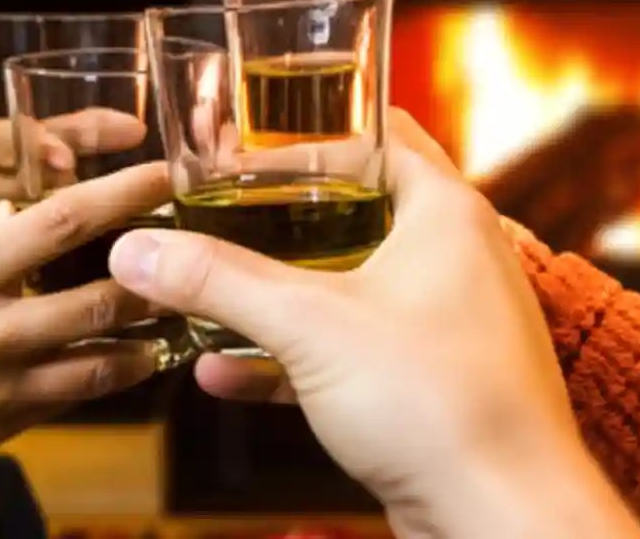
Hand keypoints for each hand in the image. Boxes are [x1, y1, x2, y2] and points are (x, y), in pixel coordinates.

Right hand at [0, 161, 168, 493]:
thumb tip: (22, 216)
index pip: (60, 222)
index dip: (122, 195)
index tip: (162, 175)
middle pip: (100, 300)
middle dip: (155, 280)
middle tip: (191, 259)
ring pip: (98, 366)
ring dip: (144, 342)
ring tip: (174, 321)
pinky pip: (62, 403)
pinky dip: (95, 380)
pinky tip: (119, 364)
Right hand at [108, 111, 639, 537]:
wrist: (502, 516)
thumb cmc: (439, 401)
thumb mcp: (309, 325)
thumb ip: (218, 281)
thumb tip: (138, 249)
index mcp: (446, 214)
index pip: (376, 139)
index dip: (306, 138)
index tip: (241, 149)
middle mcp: (455, 259)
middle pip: (357, 212)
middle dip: (281, 218)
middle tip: (217, 212)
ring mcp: (446, 324)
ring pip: (349, 289)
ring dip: (279, 293)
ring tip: (208, 291)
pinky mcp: (431, 383)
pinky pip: (352, 352)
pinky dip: (294, 357)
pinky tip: (225, 371)